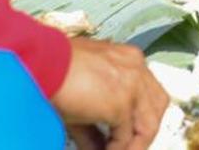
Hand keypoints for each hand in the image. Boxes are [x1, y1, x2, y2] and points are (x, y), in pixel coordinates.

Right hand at [51, 38, 167, 149]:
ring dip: (135, 145)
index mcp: (129, 59)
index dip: (141, 115)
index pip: (150, 91)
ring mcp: (132, 85)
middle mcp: (136, 68)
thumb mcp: (83, 95)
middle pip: (158, 106)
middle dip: (145, 131)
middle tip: (128, 146)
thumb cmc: (53, 71)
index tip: (129, 133)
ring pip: (148, 124)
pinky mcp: (120, 104)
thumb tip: (101, 147)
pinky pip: (125, 137)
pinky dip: (117, 149)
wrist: (40, 64)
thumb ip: (97, 122)